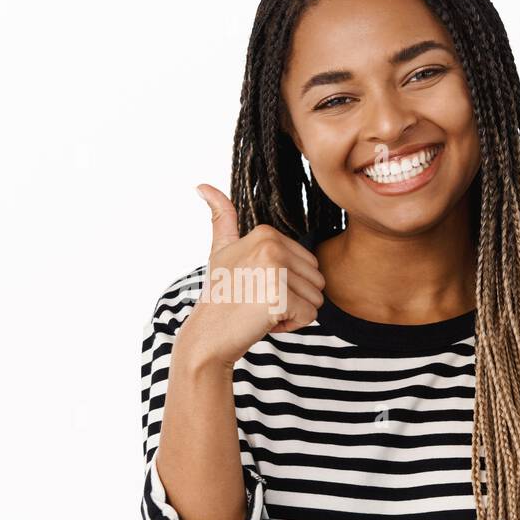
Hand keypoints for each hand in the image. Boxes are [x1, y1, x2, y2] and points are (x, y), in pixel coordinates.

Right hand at [178, 185, 325, 369]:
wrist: (208, 334)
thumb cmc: (220, 294)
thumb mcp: (221, 250)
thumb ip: (222, 218)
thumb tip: (202, 186)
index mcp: (265, 233)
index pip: (308, 263)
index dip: (287, 282)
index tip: (255, 285)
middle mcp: (272, 247)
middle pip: (316, 280)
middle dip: (294, 298)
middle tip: (259, 301)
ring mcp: (275, 271)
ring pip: (316, 298)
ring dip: (292, 312)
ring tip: (260, 310)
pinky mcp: (280, 297)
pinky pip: (309, 315)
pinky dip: (290, 325)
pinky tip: (264, 322)